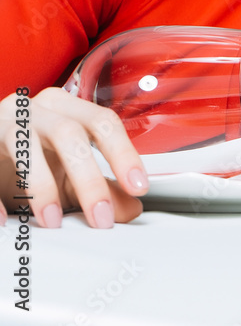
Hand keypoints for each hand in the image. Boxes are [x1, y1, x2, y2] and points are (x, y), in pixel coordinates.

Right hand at [0, 87, 147, 227]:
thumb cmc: (31, 156)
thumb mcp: (69, 173)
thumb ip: (102, 187)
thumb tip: (132, 207)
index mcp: (68, 108)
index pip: (103, 122)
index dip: (124, 153)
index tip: (138, 186)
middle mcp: (37, 108)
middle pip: (69, 134)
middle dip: (88, 179)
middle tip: (100, 217)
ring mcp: (3, 121)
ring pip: (27, 144)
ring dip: (42, 186)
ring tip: (53, 220)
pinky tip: (5, 220)